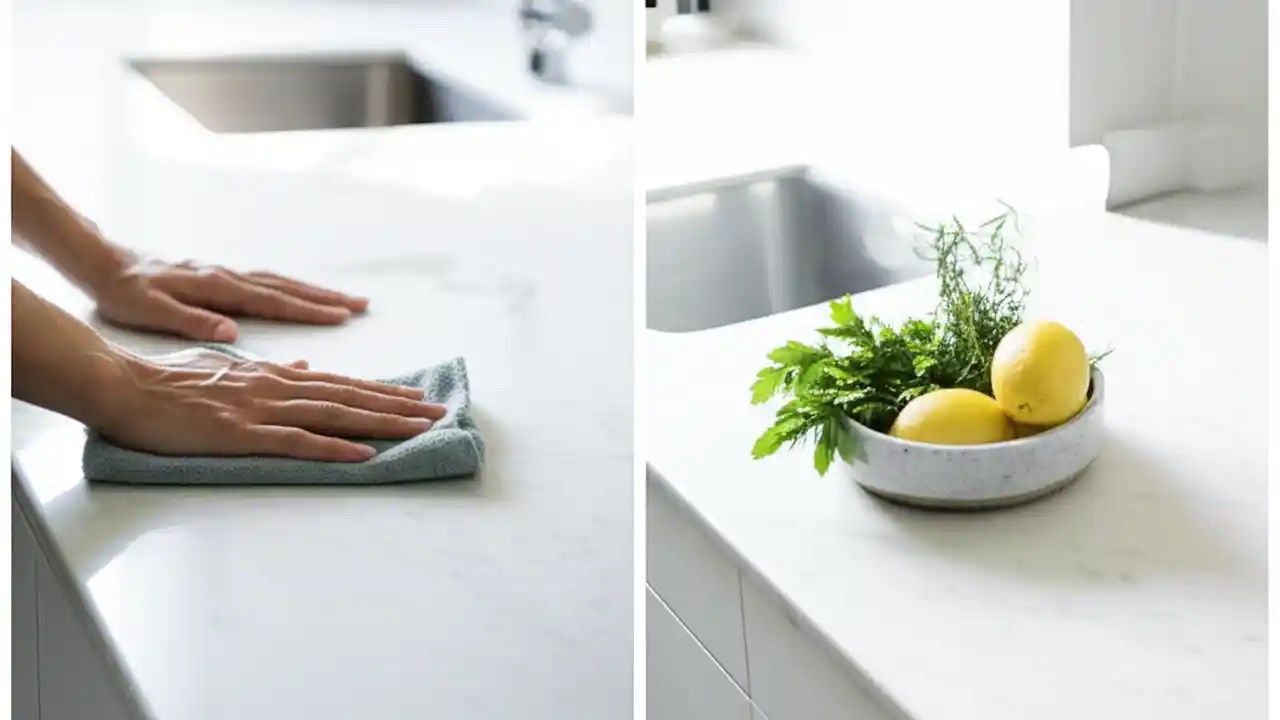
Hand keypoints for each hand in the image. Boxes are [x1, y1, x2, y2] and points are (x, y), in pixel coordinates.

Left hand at [91, 249, 368, 341]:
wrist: (102, 262)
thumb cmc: (124, 292)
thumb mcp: (150, 311)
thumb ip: (192, 321)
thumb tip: (233, 331)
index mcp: (216, 287)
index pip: (271, 301)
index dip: (307, 310)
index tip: (341, 316)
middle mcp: (227, 277)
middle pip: (286, 287)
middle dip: (325, 298)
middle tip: (361, 306)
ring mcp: (226, 275)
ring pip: (279, 283)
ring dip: (314, 292)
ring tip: (345, 301)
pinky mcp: (220, 277)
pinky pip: (267, 283)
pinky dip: (293, 289)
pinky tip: (303, 296)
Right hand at [95, 348, 445, 461]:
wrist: (124, 385)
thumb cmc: (170, 382)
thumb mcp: (227, 369)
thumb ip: (270, 371)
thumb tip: (305, 367)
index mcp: (274, 376)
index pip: (339, 384)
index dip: (381, 392)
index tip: (416, 398)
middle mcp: (277, 387)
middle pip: (349, 397)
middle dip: (397, 406)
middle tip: (438, 413)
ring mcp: (261, 410)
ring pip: (334, 415)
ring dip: (381, 423)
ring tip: (419, 428)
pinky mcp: (242, 433)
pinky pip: (297, 442)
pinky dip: (333, 448)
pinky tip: (363, 455)